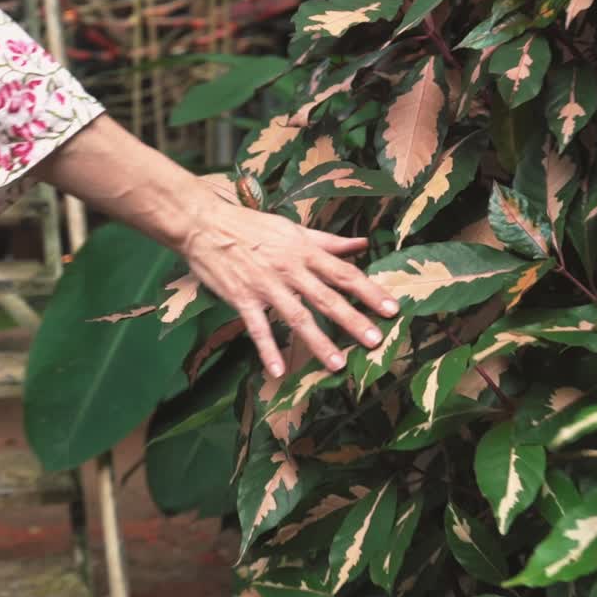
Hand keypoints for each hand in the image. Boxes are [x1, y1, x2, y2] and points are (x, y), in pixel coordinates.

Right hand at [180, 200, 399, 377]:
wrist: (205, 225)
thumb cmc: (251, 226)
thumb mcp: (293, 229)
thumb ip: (328, 242)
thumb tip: (361, 243)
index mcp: (304, 252)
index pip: (344, 273)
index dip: (369, 291)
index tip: (391, 309)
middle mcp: (289, 270)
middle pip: (327, 298)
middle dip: (352, 320)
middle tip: (375, 341)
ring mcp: (266, 286)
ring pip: (297, 316)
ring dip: (318, 341)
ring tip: (337, 364)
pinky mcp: (242, 298)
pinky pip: (258, 328)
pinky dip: (267, 349)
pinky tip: (278, 371)